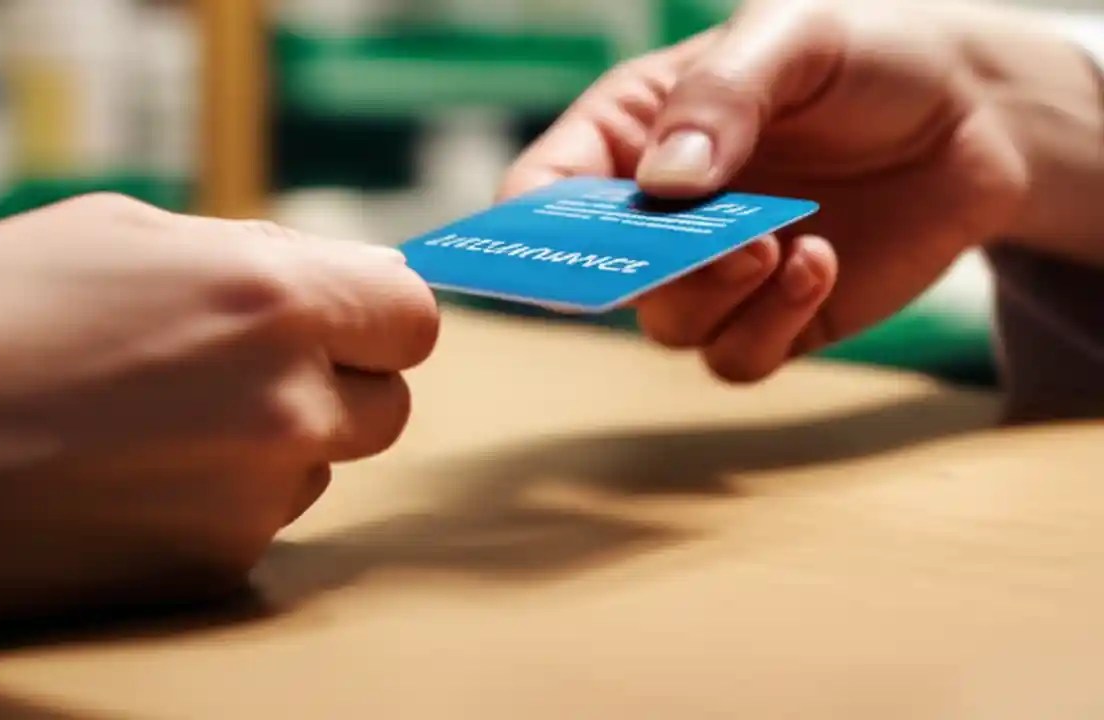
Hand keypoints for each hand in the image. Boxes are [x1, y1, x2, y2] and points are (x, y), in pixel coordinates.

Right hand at [0, 194, 437, 667]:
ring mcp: (257, 499)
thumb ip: (246, 254)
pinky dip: (224, 493)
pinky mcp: (218, 567)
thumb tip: (322, 278)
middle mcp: (288, 407)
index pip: (414, 315)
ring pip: (324, 462)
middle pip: (391, 401)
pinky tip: (134, 471)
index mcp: (270, 300)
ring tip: (161, 416)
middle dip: (340, 377)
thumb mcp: (113, 234)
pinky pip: (262, 516)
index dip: (377, 311)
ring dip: (277, 438)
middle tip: (249, 361)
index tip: (341, 312)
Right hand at [503, 0, 1095, 381]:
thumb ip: (722, 96)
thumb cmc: (870, 53)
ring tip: (780, 243)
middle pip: (600, 276)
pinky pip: (738, 357)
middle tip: (722, 238)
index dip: (528, 230)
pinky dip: (772, 326)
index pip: (540, 193)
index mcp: (630, 133)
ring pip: (667, 328)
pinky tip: (820, 263)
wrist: (977, 115)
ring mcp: (713, 273)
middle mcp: (657, 214)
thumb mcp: (794, 35)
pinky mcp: (772, 319)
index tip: (557, 249)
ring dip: (716, 297)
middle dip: (651, 268)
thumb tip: (664, 186)